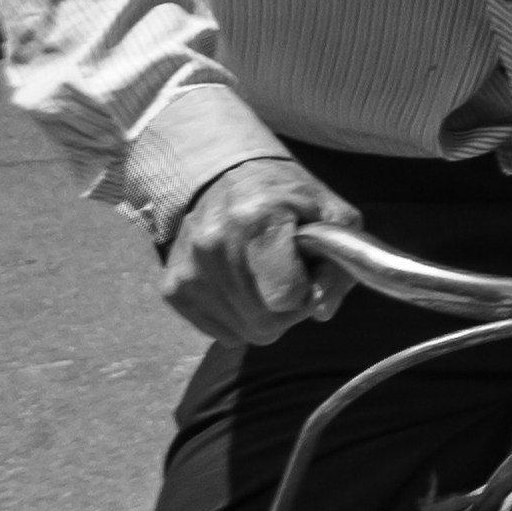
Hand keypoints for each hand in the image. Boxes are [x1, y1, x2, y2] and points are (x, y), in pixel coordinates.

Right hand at [159, 156, 359, 343]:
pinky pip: (221, 332)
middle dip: (288, 307)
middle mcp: (213, 244)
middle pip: (265, 320)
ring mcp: (188, 268)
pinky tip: (241, 285)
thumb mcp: (333, 218)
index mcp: (256, 220)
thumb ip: (339, 267)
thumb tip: (321, 310)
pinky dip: (238, 318)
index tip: (307, 268)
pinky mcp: (172, 287)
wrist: (229, 178)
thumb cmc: (290, 198)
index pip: (287, 296)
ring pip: (244, 331)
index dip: (308, 290)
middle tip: (288, 273)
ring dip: (264, 313)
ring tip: (263, 274)